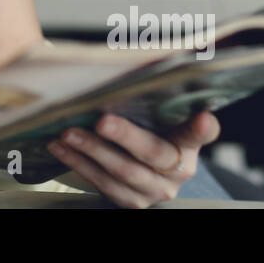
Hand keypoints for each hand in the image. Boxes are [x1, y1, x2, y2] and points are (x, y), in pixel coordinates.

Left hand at [45, 110, 220, 207]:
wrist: (149, 172)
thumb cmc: (150, 131)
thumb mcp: (158, 116)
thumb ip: (154, 96)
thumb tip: (138, 60)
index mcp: (188, 143)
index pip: (200, 133)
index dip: (202, 127)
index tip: (202, 117)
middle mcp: (178, 170)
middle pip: (153, 153)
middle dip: (125, 136)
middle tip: (102, 121)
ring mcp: (155, 190)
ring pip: (123, 171)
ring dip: (91, 150)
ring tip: (68, 132)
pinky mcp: (132, 202)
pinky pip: (102, 184)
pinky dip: (78, 163)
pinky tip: (61, 147)